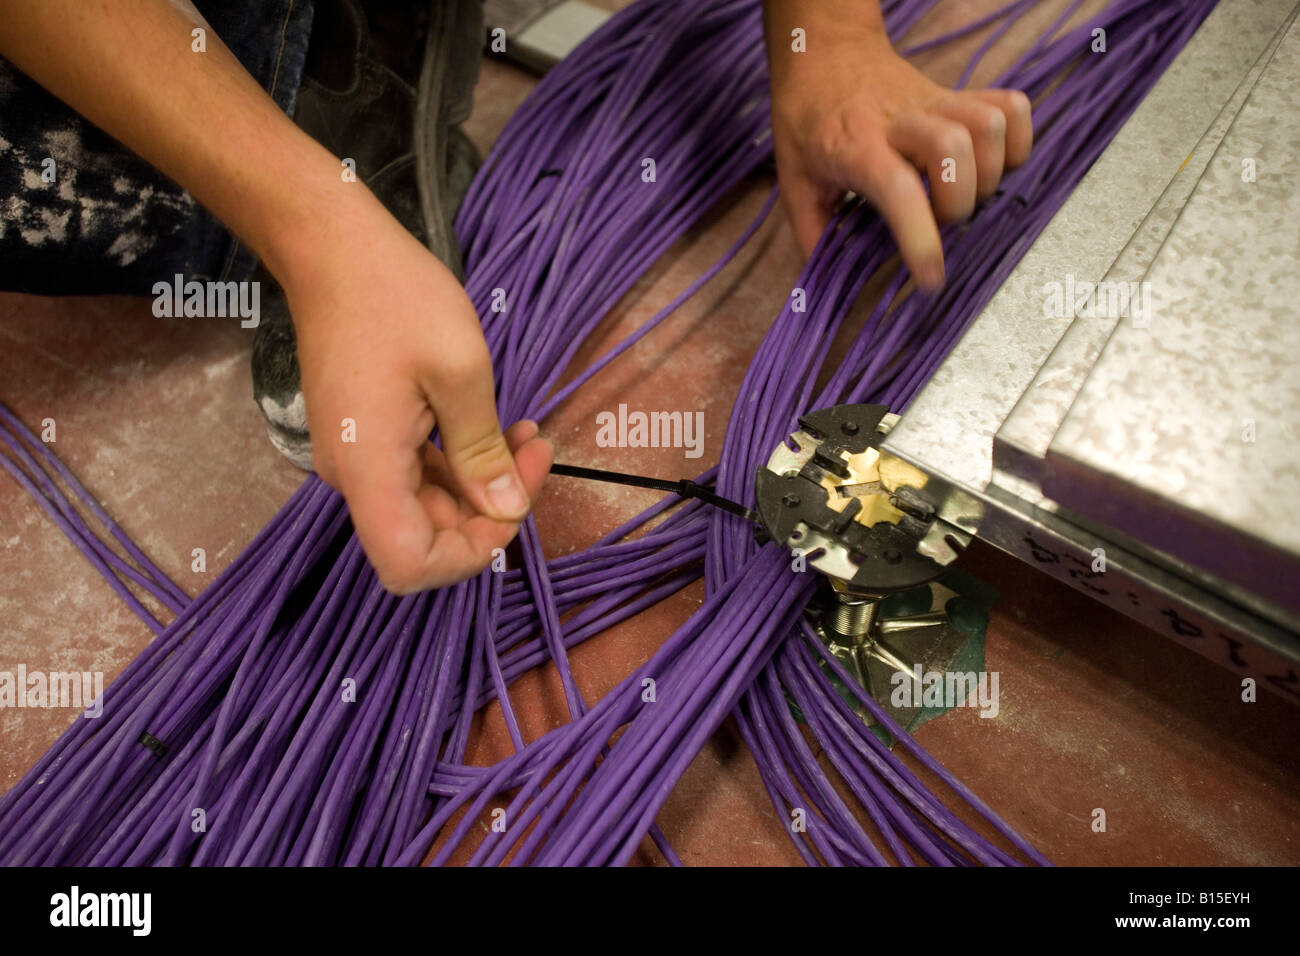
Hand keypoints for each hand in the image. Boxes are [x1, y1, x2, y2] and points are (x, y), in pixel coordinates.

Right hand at [281, 192, 551, 592]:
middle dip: (491, 507)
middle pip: (425, 538)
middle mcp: (354, 476)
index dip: (470, 554)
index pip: (410, 565)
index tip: (513, 498)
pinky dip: (459, 462)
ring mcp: (357, 457)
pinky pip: (416, 474)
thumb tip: (508, 510)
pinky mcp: (366, 437)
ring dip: (481, 483)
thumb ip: (483, 451)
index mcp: (368, 469)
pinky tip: (496, 427)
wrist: (332, 248)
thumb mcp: (460, 370)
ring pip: (426, 507)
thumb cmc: (395, 297)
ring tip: (525, 435)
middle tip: (536, 451)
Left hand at [765, 9, 1031, 288]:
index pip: (899, 190)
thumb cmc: (807, 120)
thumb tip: (823, 289)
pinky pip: (1011, 107)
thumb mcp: (795, 181)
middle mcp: (902, 120)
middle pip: (955, 149)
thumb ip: (812, 237)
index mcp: (856, 146)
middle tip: (936, 219)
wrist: (823, 53)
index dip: (922, 239)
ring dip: (988, 173)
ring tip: (960, 194)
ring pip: (989, 126)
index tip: (931, 279)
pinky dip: (1015, 142)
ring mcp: (936, 102)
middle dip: (958, 203)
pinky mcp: (960, 93)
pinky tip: (990, 166)